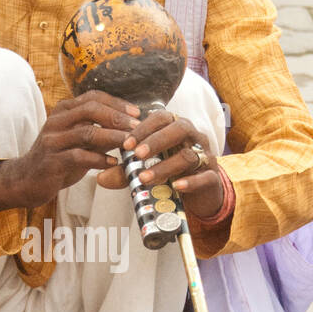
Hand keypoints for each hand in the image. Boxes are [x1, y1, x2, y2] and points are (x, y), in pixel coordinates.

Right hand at [0, 91, 139, 213]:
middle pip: (90, 109)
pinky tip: (113, 163)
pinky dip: (98, 159)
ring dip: (112, 137)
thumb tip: (129, 130)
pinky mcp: (51, 160)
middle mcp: (56, 121)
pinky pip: (78, 156)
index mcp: (64, 111)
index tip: (136, 113)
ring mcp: (52, 140)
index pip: (93, 98)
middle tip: (137, 127)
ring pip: (86, 132)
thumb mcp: (79, 142)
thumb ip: (100, 134)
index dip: (117, 103)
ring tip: (131, 145)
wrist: (26, 180)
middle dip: (117, 117)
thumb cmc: (57, 159)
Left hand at [97, 107, 225, 222]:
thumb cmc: (173, 174)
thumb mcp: (147, 170)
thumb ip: (125, 172)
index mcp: (177, 129)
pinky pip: (205, 177)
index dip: (144, 127)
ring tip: (145, 178)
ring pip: (189, 155)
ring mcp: (206, 157)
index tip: (126, 143)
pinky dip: (190, 181)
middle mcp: (194, 138)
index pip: (162, 117)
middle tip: (137, 155)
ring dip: (165, 166)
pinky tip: (176, 186)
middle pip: (180, 129)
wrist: (202, 194)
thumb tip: (100, 178)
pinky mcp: (212, 178)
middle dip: (156, 140)